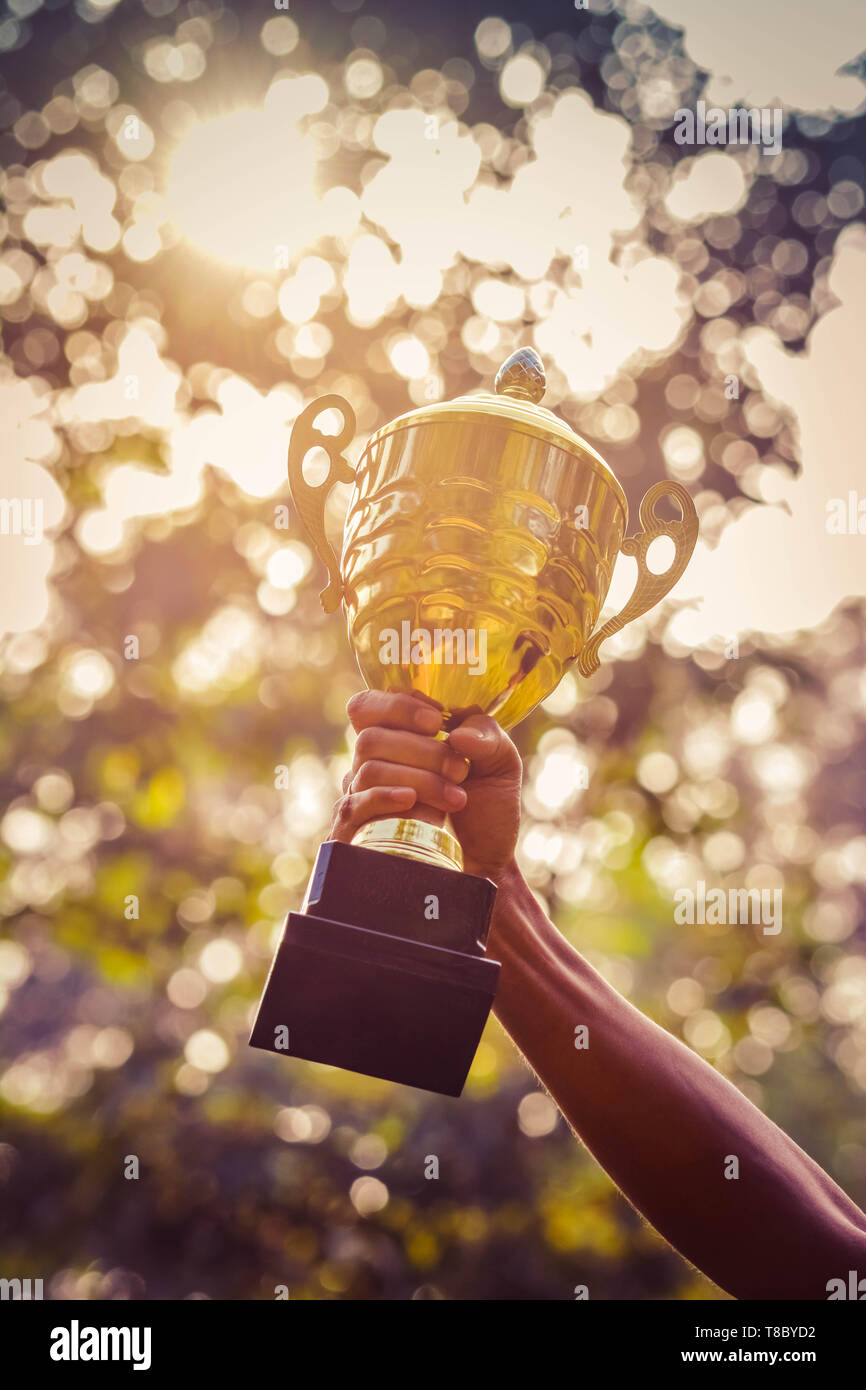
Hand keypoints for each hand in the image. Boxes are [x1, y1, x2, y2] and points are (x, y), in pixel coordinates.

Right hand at [328, 690, 522, 881]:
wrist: (487, 864)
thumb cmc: (487, 809)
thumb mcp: (501, 765)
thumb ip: (488, 736)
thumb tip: (459, 734)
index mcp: (396, 739)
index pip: (367, 707)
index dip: (396, 706)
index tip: (436, 720)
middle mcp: (371, 765)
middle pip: (371, 737)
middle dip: (422, 750)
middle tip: (460, 770)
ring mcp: (361, 799)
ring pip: (369, 769)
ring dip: (419, 779)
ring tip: (456, 798)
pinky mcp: (357, 833)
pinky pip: (355, 805)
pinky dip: (385, 798)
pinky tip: (412, 801)